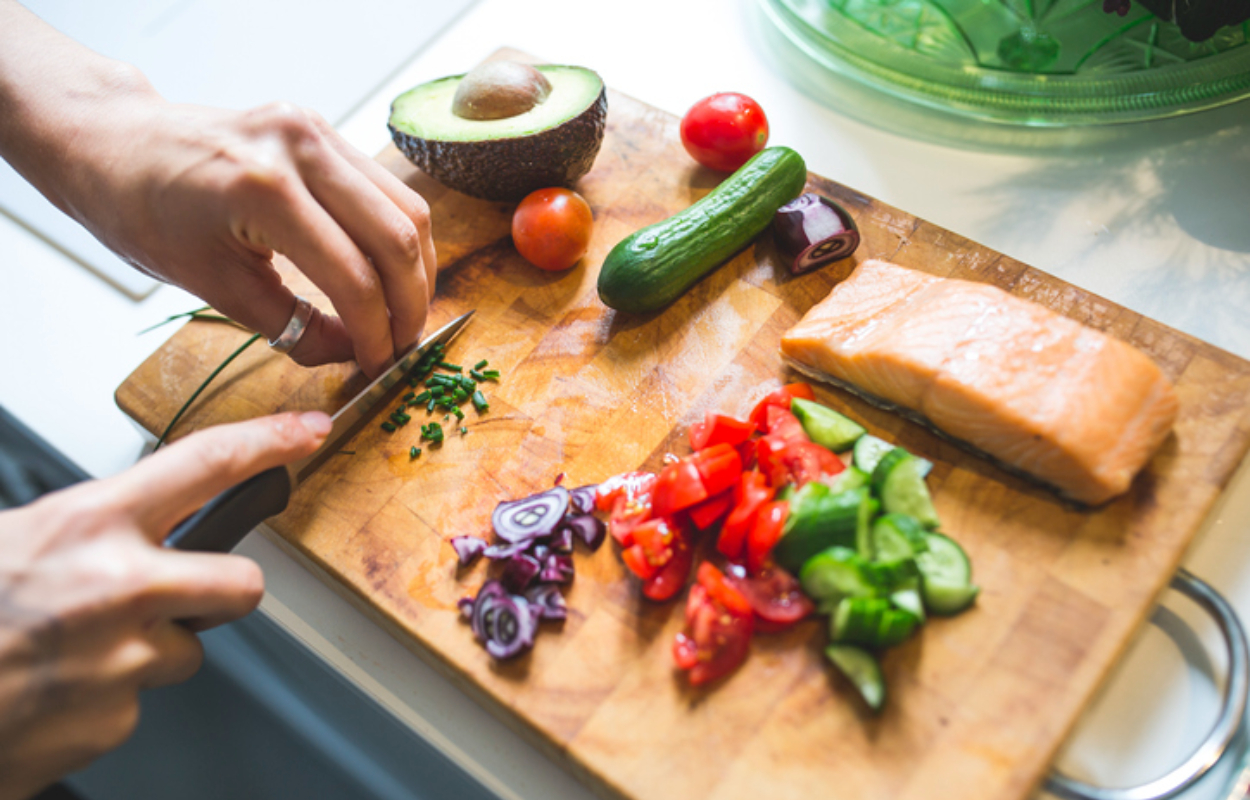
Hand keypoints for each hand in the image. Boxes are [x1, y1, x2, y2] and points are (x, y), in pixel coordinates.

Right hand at [0, 411, 329, 799]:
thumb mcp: (16, 537)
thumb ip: (85, 529)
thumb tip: (130, 524)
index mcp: (89, 524)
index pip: (204, 464)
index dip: (267, 443)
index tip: (307, 432)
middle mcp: (121, 587)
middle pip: (241, 586)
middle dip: (224, 593)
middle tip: (181, 598)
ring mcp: (125, 659)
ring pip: (180, 654)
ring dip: (141, 655)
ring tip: (70, 654)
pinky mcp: (116, 719)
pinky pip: (134, 704)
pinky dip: (101, 702)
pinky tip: (52, 693)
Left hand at [76, 96, 437, 377]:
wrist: (112, 143)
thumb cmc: (143, 211)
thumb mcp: (214, 284)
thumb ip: (293, 325)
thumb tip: (351, 354)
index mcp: (264, 190)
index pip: (353, 276)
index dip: (376, 331)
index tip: (380, 365)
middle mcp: (300, 147)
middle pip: (397, 237)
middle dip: (410, 303)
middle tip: (403, 345)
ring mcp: (315, 129)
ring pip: (407, 207)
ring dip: (416, 268)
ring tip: (402, 313)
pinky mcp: (321, 128)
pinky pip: (385, 187)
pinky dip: (396, 235)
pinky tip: (389, 271)